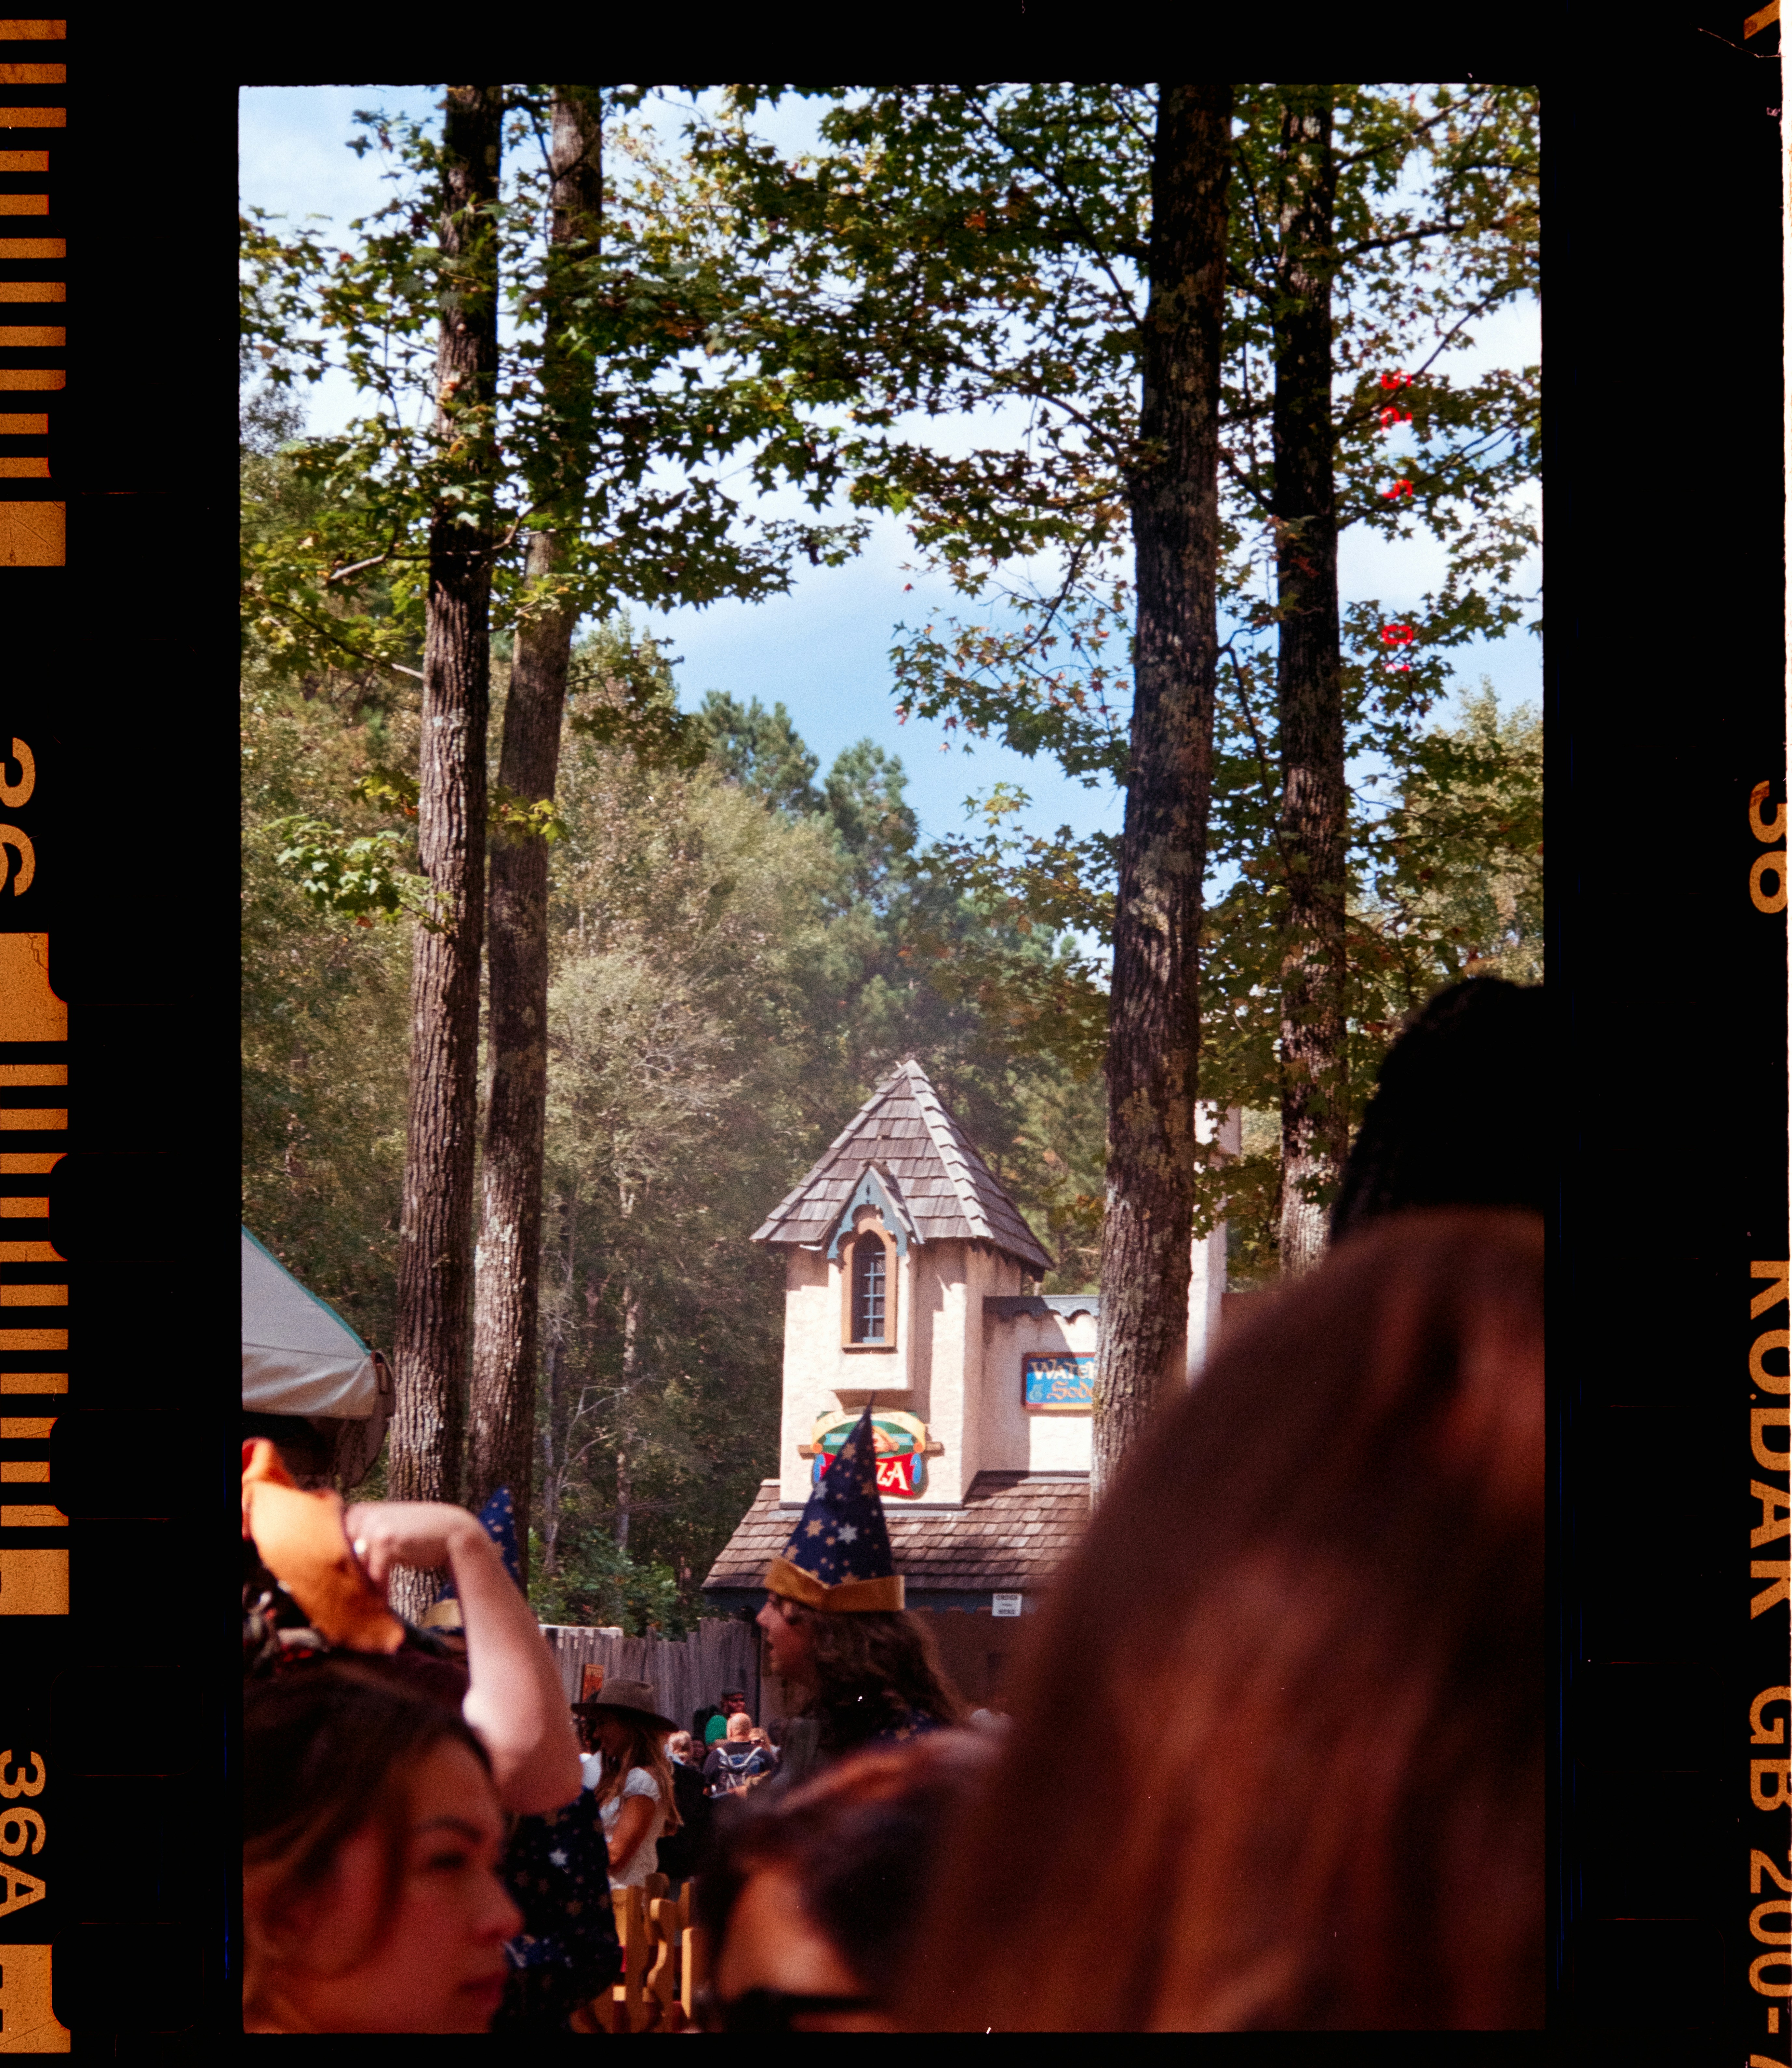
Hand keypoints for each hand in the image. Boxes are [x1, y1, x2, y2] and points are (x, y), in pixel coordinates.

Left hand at [340, 1501, 483, 1594]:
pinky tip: (386, 1600)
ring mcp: (372, 1525)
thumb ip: (362, 1540)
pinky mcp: (385, 1540)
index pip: (334, 1545)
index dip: (338, 1568)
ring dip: (364, 1588)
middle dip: (349, 1579)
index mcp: (358, 1511)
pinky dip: (380, 1589)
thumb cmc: (416, 1535)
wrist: (451, 1529)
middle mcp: (361, 1514)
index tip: (342, 1588)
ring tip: (369, 1604)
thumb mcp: (385, 1530)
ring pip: (357, 1568)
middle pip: (342, 1558)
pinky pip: (375, 1573)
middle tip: (352, 1601)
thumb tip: (337, 1568)